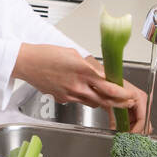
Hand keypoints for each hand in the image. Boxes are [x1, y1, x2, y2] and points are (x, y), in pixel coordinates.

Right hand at [14, 45, 146, 130]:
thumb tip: (102, 71)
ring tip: (107, 96)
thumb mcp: (73, 54)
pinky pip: (79, 101)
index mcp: (82, 71)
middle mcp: (77, 85)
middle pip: (104, 99)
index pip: (109, 86)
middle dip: (118, 102)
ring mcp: (69, 94)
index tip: (129, 95)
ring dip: (101, 100)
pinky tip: (82, 90)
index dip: (122, 93)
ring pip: (93, 102)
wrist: (26, 63)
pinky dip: (84, 97)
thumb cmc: (46, 55)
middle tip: (126, 103)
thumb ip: (90, 65)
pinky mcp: (62, 99)